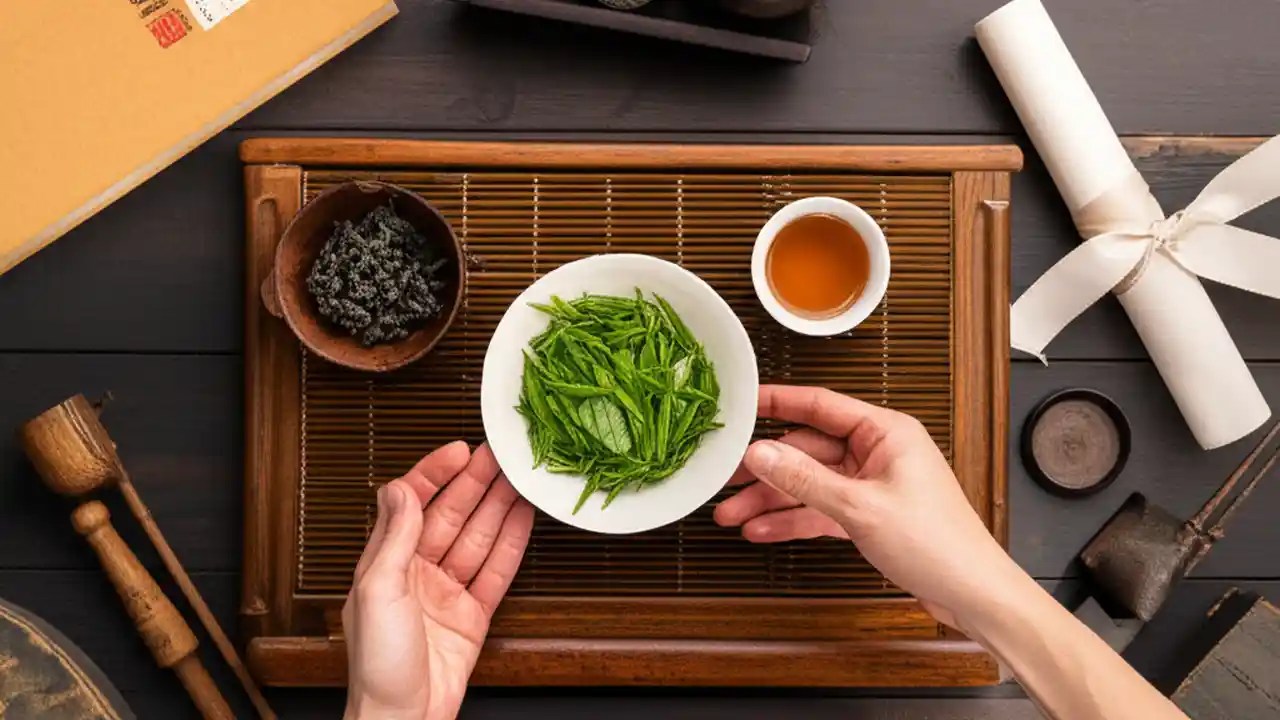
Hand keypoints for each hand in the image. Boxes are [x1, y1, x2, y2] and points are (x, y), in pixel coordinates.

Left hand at [344, 442, 534, 719]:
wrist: (403, 719)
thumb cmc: (377, 665)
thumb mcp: (377, 591)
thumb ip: (395, 538)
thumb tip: (401, 490)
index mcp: (386, 562)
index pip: (411, 502)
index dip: (434, 474)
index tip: (458, 451)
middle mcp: (417, 572)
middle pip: (451, 515)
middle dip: (476, 483)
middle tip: (500, 455)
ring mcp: (447, 592)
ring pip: (478, 538)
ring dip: (499, 506)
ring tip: (520, 477)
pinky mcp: (473, 615)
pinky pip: (496, 571)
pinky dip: (512, 543)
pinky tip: (524, 518)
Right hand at [714, 385, 1018, 630]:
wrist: (971, 593)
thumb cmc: (935, 542)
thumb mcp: (860, 507)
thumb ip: (805, 479)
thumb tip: (760, 452)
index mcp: (885, 432)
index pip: (820, 405)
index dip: (776, 402)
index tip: (740, 402)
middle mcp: (878, 452)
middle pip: (807, 450)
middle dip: (765, 468)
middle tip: (724, 477)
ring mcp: (872, 484)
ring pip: (809, 483)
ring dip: (772, 499)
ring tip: (730, 514)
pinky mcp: (868, 515)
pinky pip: (821, 510)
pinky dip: (794, 520)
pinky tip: (761, 529)